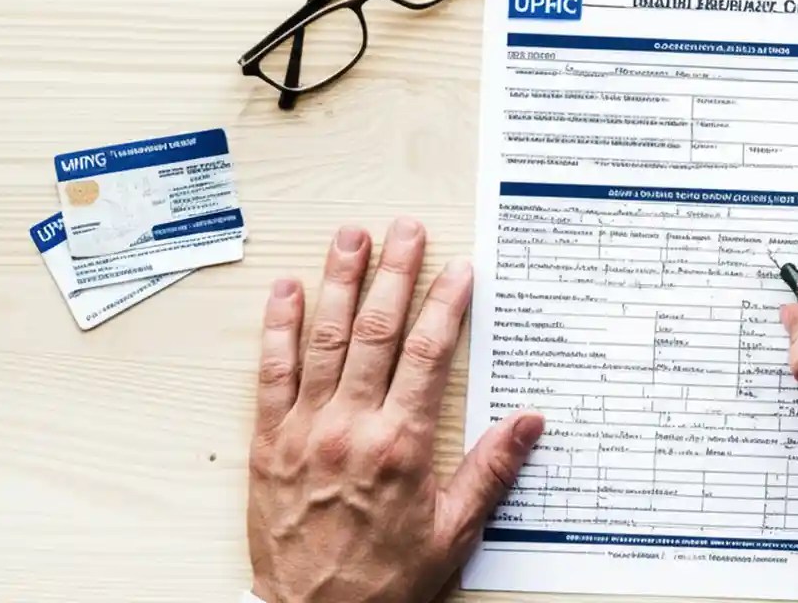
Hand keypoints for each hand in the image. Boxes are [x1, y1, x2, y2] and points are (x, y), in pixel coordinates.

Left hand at [247, 218, 544, 602]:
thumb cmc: (384, 580)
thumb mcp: (453, 532)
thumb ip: (491, 470)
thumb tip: (529, 421)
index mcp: (401, 444)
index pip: (428, 354)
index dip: (445, 304)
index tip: (459, 270)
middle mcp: (351, 426)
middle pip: (376, 331)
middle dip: (394, 273)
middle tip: (405, 230)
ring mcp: (305, 429)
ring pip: (325, 339)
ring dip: (339, 282)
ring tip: (350, 237)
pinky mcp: (268, 442)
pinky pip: (272, 373)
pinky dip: (279, 328)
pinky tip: (286, 291)